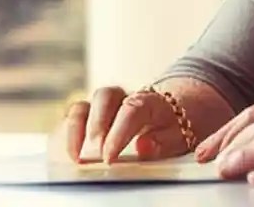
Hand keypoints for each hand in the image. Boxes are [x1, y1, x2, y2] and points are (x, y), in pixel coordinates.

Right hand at [52, 85, 190, 163]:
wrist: (183, 104)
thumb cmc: (180, 122)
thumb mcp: (183, 133)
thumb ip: (164, 141)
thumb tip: (143, 146)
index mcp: (149, 100)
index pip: (131, 110)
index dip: (117, 133)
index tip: (109, 157)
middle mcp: (125, 97)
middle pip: (104, 96)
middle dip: (96, 124)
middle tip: (95, 152)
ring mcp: (107, 104)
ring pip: (85, 104)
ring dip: (76, 128)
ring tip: (76, 156)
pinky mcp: (95, 114)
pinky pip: (76, 115)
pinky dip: (69, 132)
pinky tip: (72, 152)